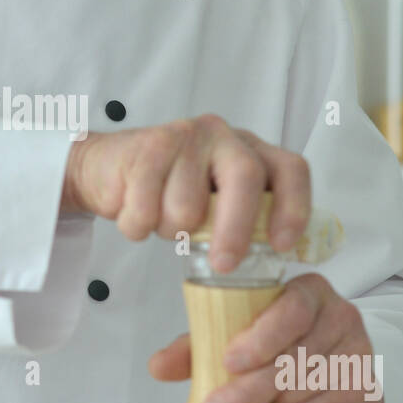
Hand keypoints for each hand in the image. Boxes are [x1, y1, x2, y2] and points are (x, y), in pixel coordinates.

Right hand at [62, 114, 310, 271]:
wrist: (110, 165)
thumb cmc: (169, 190)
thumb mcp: (215, 203)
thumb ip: (243, 220)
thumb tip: (267, 260)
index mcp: (251, 151)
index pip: (290, 170)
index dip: (293, 208)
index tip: (280, 246)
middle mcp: (223, 137)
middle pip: (244, 179)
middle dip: (234, 231)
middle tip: (222, 265)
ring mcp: (186, 137)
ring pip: (188, 207)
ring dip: (169, 230)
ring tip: (160, 218)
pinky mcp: (148, 146)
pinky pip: (146, 208)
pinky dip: (137, 226)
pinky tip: (134, 213)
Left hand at [149, 273, 383, 402]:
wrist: (337, 379)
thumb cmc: (281, 349)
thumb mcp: (239, 340)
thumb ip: (199, 347)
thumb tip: (157, 366)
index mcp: (307, 290)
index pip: (292, 307)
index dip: (261, 336)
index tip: (229, 361)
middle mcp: (340, 313)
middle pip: (293, 355)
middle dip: (250, 388)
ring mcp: (359, 350)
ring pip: (307, 386)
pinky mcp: (366, 388)